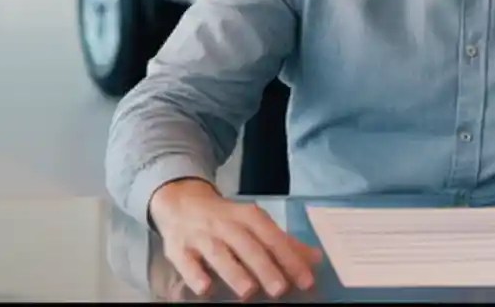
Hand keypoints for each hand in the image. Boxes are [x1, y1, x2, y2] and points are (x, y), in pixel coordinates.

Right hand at [148, 178, 322, 299]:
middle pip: (248, 246)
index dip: (289, 258)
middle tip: (280, 289)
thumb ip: (283, 242)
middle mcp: (226, 224)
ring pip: (219, 254)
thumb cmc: (226, 218)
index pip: (272, 237)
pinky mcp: (178, 248)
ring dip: (234, 272)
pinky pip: (186, 262)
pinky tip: (205, 288)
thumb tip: (316, 259)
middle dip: (264, 267)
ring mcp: (201, 236)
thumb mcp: (254, 223)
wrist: (181, 201)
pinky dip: (195, 275)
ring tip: (248, 291)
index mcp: (249, 216)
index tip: (305, 280)